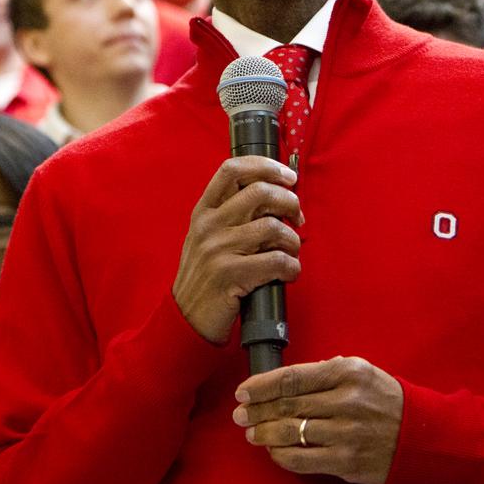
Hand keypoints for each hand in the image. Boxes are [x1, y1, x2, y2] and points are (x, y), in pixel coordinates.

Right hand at [173, 157, 303, 344]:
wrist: (185, 318)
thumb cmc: (206, 276)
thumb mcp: (208, 237)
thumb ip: (232, 213)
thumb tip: (277, 194)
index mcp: (204, 211)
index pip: (232, 169)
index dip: (266, 166)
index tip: (288, 176)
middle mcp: (209, 225)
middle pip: (260, 192)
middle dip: (290, 202)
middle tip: (297, 218)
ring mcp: (218, 249)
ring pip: (273, 227)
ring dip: (293, 241)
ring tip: (291, 252)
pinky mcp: (230, 275)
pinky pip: (276, 261)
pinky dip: (292, 267)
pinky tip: (288, 273)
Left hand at [233, 356, 403, 483]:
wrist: (418, 432)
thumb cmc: (383, 399)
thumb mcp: (361, 370)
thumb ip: (326, 371)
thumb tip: (287, 380)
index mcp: (347, 372)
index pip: (291, 378)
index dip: (261, 385)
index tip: (244, 390)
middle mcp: (346, 400)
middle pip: (286, 405)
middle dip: (256, 410)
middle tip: (241, 414)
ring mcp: (346, 432)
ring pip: (290, 433)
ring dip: (264, 433)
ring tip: (252, 433)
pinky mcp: (346, 460)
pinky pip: (302, 459)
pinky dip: (282, 455)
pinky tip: (274, 450)